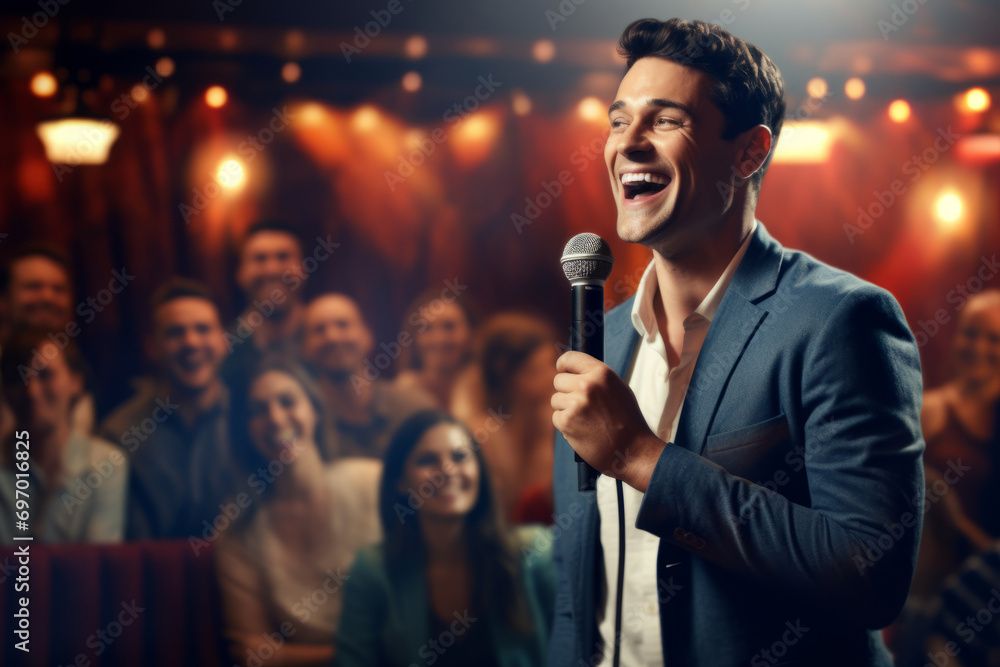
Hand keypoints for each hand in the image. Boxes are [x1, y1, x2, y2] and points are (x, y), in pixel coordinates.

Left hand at [551, 351, 662, 491]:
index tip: (562, 369)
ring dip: (565, 409)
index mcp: (601, 373)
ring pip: (555, 400)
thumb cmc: (627, 420)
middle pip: (559, 380)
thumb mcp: (618, 388)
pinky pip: (556, 417)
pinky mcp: (567, 422)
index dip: (563, 364)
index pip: (570, 358)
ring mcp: (576, 404)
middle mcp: (587, 385)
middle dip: (566, 391)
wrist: (633, 449)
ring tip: (585, 418)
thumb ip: (596, 378)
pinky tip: (582, 429)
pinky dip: (565, 424)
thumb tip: (574, 372)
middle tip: (580, 404)